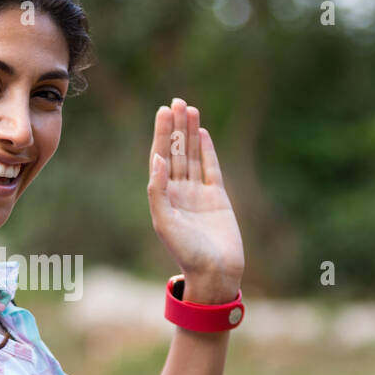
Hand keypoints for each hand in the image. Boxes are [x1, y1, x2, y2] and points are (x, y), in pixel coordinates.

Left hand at [147, 98, 245, 302]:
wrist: (215, 272)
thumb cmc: (186, 252)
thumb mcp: (164, 222)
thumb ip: (158, 191)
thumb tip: (157, 160)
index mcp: (163, 197)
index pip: (161, 158)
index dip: (162, 135)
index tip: (163, 112)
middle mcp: (179, 192)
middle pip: (176, 152)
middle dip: (176, 127)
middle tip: (177, 101)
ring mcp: (198, 194)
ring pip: (193, 156)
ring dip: (191, 133)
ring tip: (190, 109)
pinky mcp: (217, 198)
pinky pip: (211, 168)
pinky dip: (207, 151)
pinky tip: (202, 134)